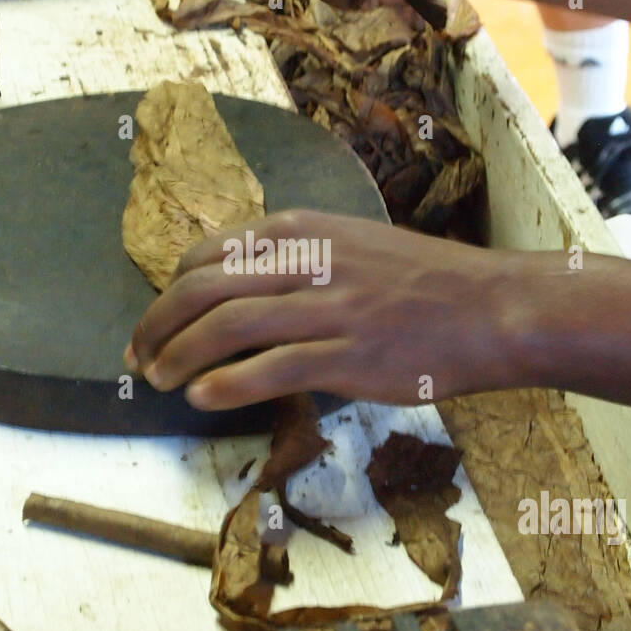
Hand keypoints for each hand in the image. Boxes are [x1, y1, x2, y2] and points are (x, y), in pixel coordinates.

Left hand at [124, 210, 526, 409]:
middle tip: (137, 358)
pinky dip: (225, 384)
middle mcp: (308, 262)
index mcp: (304, 232)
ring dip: (179, 356)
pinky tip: (202, 398)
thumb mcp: (352, 246)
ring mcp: (329, 308)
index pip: (208, 254)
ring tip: (158, 381)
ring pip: (227, 326)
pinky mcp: (349, 354)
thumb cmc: (424, 282)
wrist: (493, 308)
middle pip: (204, 288)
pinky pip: (271, 368)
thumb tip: (237, 288)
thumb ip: (295, 260)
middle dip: (157, 325)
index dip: (168, 291)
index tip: (154, 321)